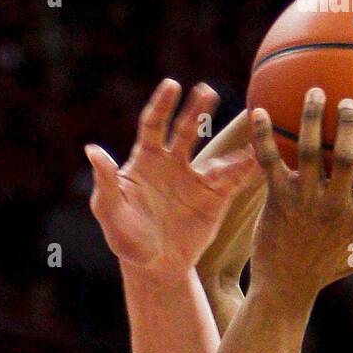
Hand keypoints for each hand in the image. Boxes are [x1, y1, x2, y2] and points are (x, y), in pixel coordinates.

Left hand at [86, 78, 259, 277]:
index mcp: (146, 161)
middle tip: (206, 90)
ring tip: (248, 120)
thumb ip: (105, 182)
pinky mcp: (215, 198)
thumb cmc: (126, 239)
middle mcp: (173, 164)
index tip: (172, 85)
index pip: (153, 124)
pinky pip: (233, 179)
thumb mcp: (110, 212)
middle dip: (196, 110)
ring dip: (228, 139)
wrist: (154, 267)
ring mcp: (196, 180)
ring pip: (215, 153)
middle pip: (186, 130)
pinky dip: (247, 167)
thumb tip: (92, 150)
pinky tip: (260, 155)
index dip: (162, 105)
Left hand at [247, 89, 352, 302]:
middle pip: (348, 159)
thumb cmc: (324, 272)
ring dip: (311, 120)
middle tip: (349, 100)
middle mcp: (333, 206)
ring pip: (310, 153)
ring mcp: (304, 201)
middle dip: (351, 126)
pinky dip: (262, 137)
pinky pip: (270, 162)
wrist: (283, 289)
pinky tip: (257, 111)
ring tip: (314, 91)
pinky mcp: (277, 200)